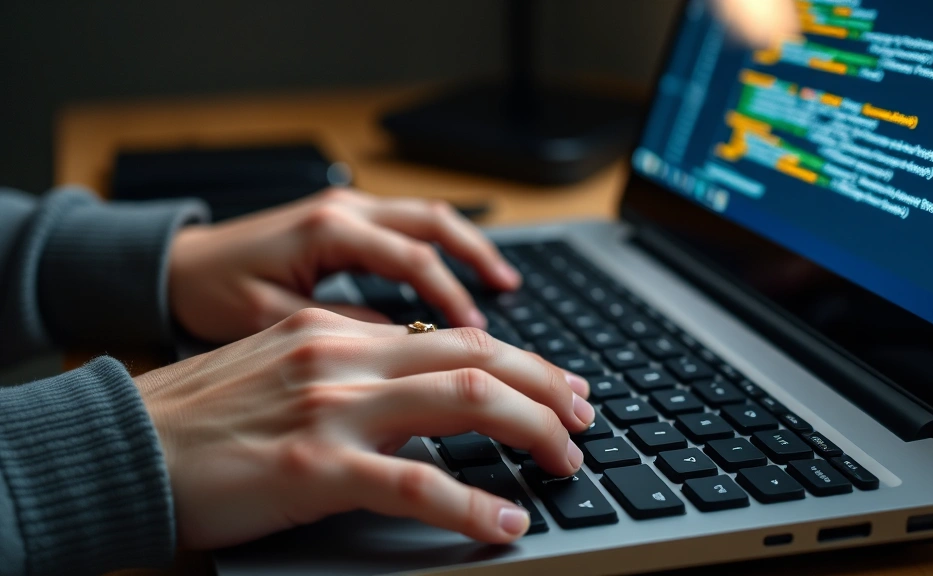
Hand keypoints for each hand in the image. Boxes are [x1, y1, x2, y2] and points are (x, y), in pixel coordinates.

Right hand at [135, 308, 593, 547]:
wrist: (118, 444)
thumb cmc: (198, 416)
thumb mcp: (284, 367)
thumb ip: (352, 369)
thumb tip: (420, 388)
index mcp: (338, 332)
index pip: (454, 337)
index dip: (521, 362)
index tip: (558, 386)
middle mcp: (344, 356)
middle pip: (478, 357)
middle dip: (547, 387)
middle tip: (585, 418)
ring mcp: (332, 409)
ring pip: (463, 401)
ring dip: (531, 429)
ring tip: (566, 461)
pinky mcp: (313, 467)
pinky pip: (415, 484)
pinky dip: (470, 505)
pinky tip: (503, 524)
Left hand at [168, 189, 520, 342]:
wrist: (170, 266)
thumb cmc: (210, 294)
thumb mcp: (267, 321)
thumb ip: (337, 331)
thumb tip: (399, 347)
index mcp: (327, 231)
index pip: (412, 259)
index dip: (452, 298)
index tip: (479, 338)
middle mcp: (344, 210)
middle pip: (433, 222)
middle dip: (479, 255)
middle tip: (512, 293)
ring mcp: (346, 209)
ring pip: (425, 217)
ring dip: (467, 246)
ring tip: (502, 283)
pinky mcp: (343, 221)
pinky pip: (406, 227)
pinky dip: (439, 249)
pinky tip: (455, 277)